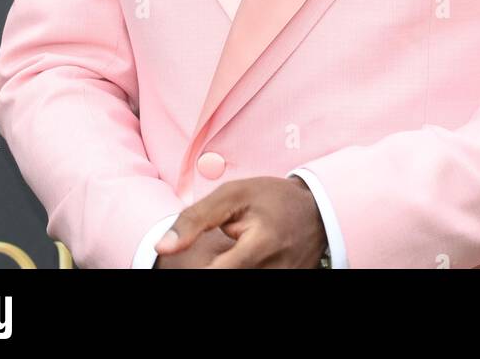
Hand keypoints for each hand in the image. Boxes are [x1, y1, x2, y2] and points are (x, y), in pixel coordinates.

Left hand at [154, 175, 328, 268]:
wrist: (317, 211)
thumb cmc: (271, 199)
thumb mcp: (232, 194)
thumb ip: (196, 219)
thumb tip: (162, 247)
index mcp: (261, 243)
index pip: (217, 273)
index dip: (198, 271)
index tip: (190, 265)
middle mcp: (276, 269)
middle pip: (229, 280)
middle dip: (214, 268)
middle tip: (216, 254)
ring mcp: (285, 280)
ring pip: (242, 284)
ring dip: (227, 269)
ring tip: (231, 256)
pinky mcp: (290, 284)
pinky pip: (256, 286)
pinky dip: (240, 272)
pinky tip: (240, 262)